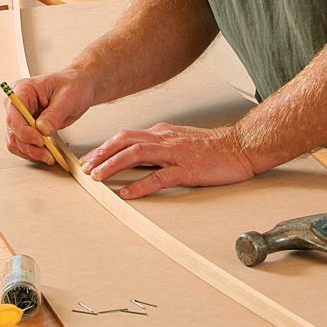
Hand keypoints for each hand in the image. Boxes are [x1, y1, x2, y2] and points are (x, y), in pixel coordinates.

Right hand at [4, 70, 93, 165]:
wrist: (79, 87)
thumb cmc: (73, 85)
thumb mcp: (68, 97)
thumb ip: (54, 114)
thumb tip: (42, 129)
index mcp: (23, 90)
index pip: (14, 114)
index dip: (24, 131)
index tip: (40, 140)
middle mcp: (18, 104)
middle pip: (14, 131)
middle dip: (30, 146)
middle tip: (49, 154)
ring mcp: (21, 117)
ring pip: (16, 142)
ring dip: (32, 152)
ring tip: (50, 156)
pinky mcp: (27, 128)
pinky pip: (24, 145)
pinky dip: (34, 152)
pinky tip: (47, 153)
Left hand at [79, 123, 255, 197]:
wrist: (241, 146)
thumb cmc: (213, 147)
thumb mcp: (180, 140)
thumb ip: (159, 146)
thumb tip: (136, 156)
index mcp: (162, 133)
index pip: (126, 136)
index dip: (105, 147)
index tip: (90, 159)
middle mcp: (165, 139)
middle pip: (125, 141)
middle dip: (102, 154)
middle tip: (85, 168)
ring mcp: (175, 153)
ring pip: (136, 155)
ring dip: (113, 165)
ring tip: (98, 178)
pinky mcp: (187, 169)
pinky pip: (159, 177)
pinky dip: (139, 185)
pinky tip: (126, 193)